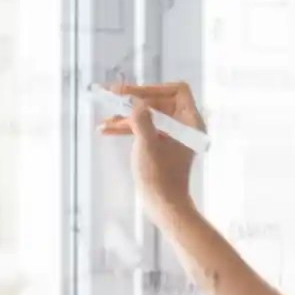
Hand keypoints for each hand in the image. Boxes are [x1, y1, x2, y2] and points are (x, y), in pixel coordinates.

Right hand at [98, 81, 206, 222]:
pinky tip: (107, 130)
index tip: (131, 93)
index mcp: (191, 122)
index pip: (177, 91)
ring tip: (103, 123)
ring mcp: (174, 135)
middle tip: (111, 98)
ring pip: (149, 116)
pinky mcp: (163, 145)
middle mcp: (185, 125)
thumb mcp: (148, 144)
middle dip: (133, 103)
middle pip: (159, 101)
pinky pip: (146, 128)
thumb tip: (136, 102)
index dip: (154, 89)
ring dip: (126, 117)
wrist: (164, 205)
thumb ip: (142, 120)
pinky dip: (129, 128)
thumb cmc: (160, 177)